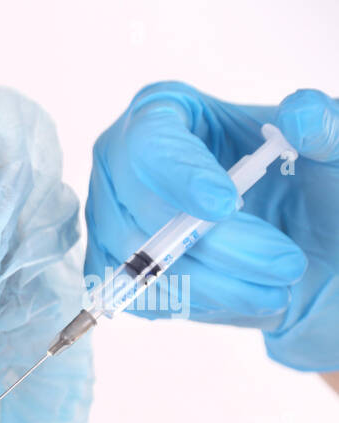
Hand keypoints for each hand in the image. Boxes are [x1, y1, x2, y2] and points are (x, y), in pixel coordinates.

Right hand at [85, 82, 338, 370]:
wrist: (300, 244)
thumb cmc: (306, 187)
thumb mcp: (329, 150)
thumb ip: (324, 126)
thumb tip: (302, 114)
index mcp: (164, 114)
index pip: (150, 142)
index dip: (180, 175)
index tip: (224, 207)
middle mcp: (121, 166)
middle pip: (140, 211)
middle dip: (214, 244)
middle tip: (284, 263)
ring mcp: (111, 222)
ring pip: (140, 264)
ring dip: (215, 284)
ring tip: (277, 288)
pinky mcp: (116, 272)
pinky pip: (143, 298)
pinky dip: (199, 303)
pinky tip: (243, 294)